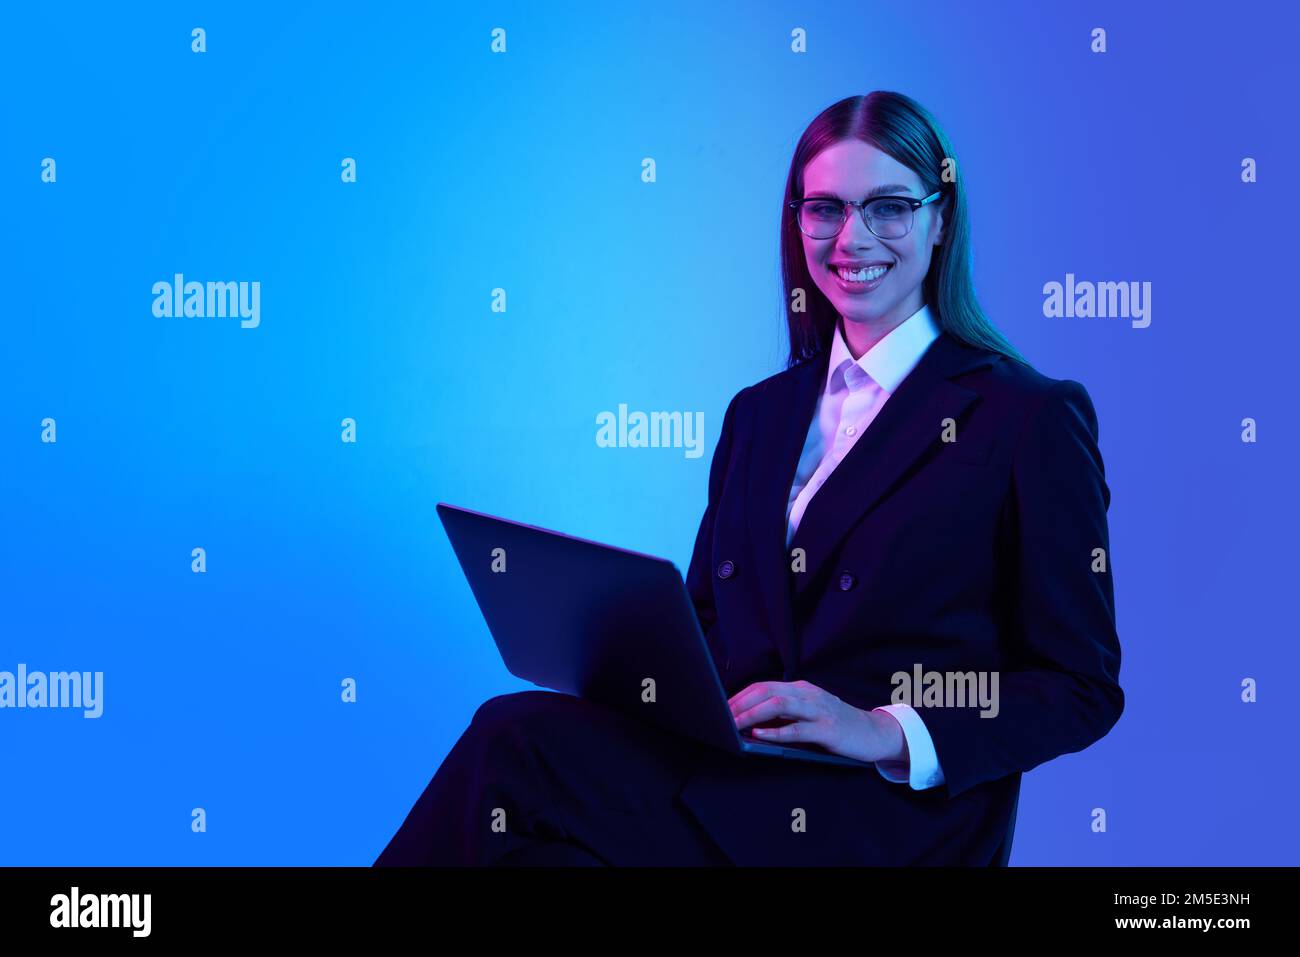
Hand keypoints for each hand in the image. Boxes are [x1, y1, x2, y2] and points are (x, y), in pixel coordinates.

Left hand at [729, 679, 906, 764]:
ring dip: (752, 715)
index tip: (721, 707)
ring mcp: (819, 710)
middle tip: (721, 716)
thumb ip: (785, 713)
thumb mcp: (809, 712)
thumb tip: (749, 721)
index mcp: (801, 689)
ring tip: (734, 724)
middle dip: (740, 703)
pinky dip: (775, 732)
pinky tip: (759, 735)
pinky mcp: (827, 729)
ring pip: (779, 705)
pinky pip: (797, 729)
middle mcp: (808, 694)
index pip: (763, 686)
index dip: (740, 696)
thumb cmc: (836, 725)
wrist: (873, 733)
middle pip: (767, 691)